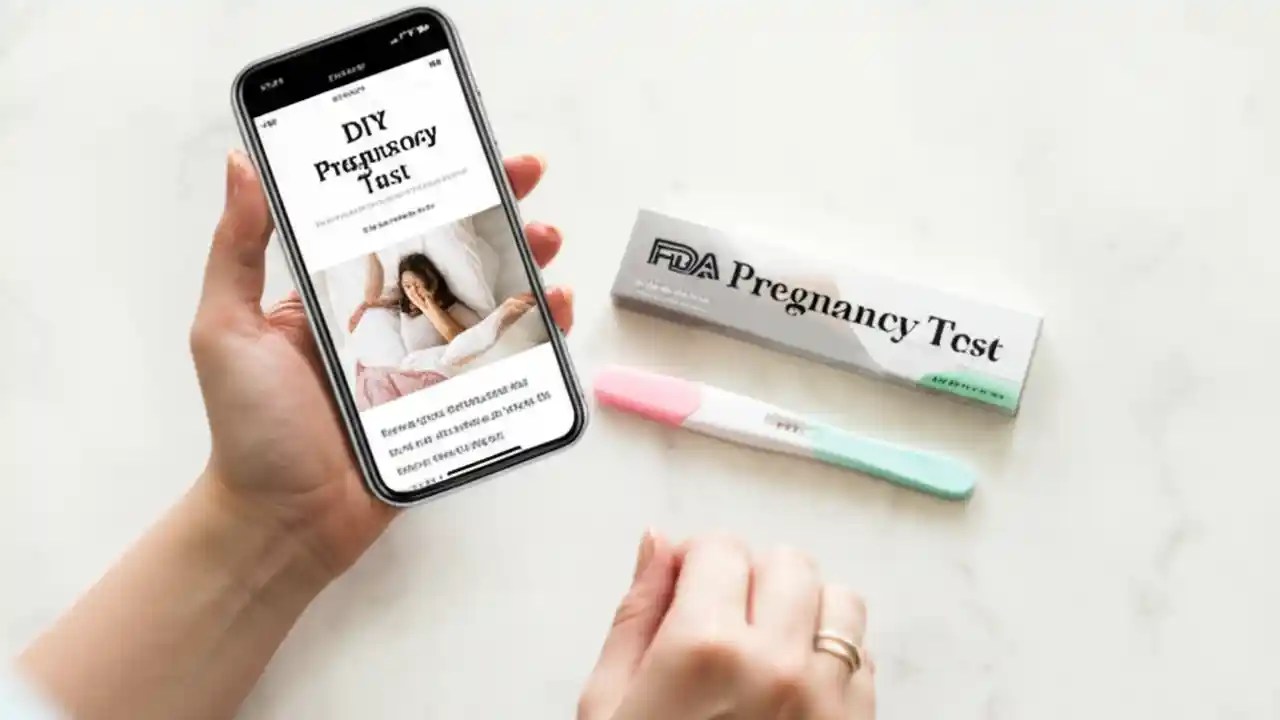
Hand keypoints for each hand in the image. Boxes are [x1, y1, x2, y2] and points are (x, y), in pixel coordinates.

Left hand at [190, 151, 573, 578]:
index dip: (433, 186)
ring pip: (488, 306)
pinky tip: (555, 316)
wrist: (282, 521)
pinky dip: (536, 339)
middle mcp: (388, 323)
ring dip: (526, 269)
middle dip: (497, 217)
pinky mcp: (449, 407)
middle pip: (454, 258)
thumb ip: (237, 249)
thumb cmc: (249, 428)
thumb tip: (240, 166)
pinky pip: (501, 366)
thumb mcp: (227, 328)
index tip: (468, 150)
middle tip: (526, 186)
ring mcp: (424, 365)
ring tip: (548, 247)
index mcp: (340, 296)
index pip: (394, 224)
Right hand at [578, 533, 874, 719]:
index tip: (686, 588)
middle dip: (750, 579)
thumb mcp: (609, 707)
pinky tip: (794, 686)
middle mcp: (778, 664)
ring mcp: (829, 699)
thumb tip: (657, 544)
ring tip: (768, 648)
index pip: (719, 547)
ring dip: (804, 610)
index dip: (695, 563)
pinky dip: (834, 656)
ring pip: (840, 601)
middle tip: (722, 622)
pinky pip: (864, 658)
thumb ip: (636, 614)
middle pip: (785, 562)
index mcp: (705, 649)